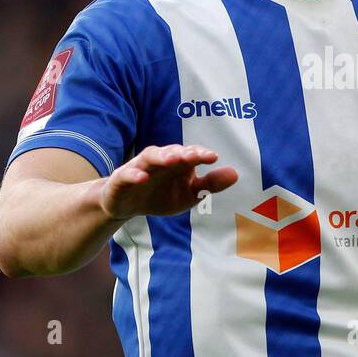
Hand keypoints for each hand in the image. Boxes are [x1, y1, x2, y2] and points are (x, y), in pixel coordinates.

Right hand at [99, 144, 237, 219]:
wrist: (127, 204)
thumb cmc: (161, 195)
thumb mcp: (189, 194)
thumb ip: (210, 185)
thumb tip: (236, 173)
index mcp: (177, 162)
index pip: (190, 154)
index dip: (200, 154)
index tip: (213, 157)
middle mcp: (159, 160)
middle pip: (172, 151)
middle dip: (183, 152)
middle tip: (194, 156)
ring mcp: (139, 168)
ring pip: (150, 157)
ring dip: (161, 156)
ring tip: (172, 160)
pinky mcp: (121, 179)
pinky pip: (127, 174)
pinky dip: (134, 174)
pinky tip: (143, 178)